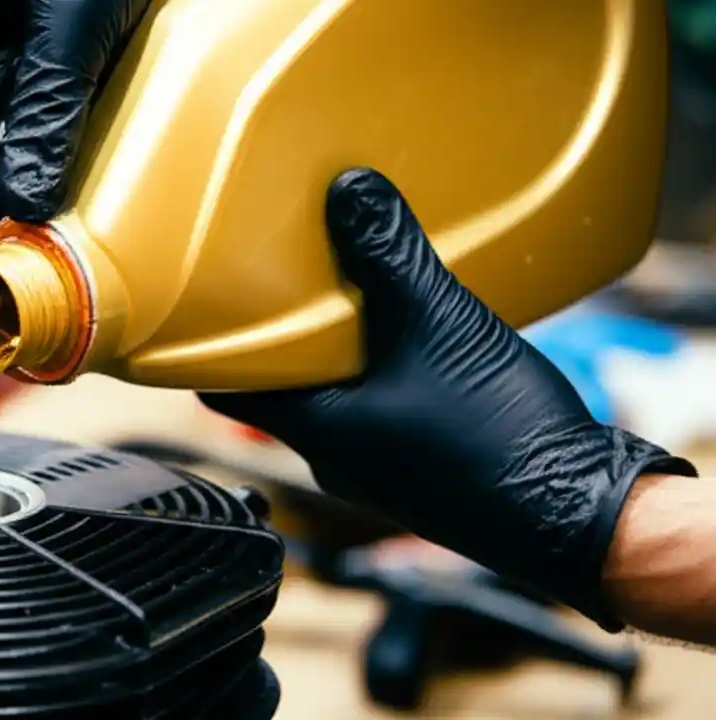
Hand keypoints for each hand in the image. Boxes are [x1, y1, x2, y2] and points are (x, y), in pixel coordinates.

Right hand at [0, 0, 149, 227]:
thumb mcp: (74, 22)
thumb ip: (48, 104)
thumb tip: (27, 198)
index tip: (48, 246)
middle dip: (28, 189)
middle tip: (84, 224)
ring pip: (9, 128)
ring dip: (53, 159)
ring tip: (103, 184)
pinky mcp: (23, 32)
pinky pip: (36, 97)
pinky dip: (68, 123)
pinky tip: (108, 135)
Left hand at [201, 168, 694, 628]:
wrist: (580, 517)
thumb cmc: (497, 437)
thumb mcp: (437, 325)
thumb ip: (390, 255)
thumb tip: (350, 189)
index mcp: (315, 430)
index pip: (228, 388)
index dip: (210, 346)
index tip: (200, 302)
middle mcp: (334, 456)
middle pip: (282, 385)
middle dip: (280, 331)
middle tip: (278, 271)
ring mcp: (379, 466)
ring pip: (336, 395)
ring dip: (335, 348)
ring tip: (345, 285)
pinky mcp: (422, 465)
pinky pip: (381, 406)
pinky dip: (379, 368)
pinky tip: (409, 331)